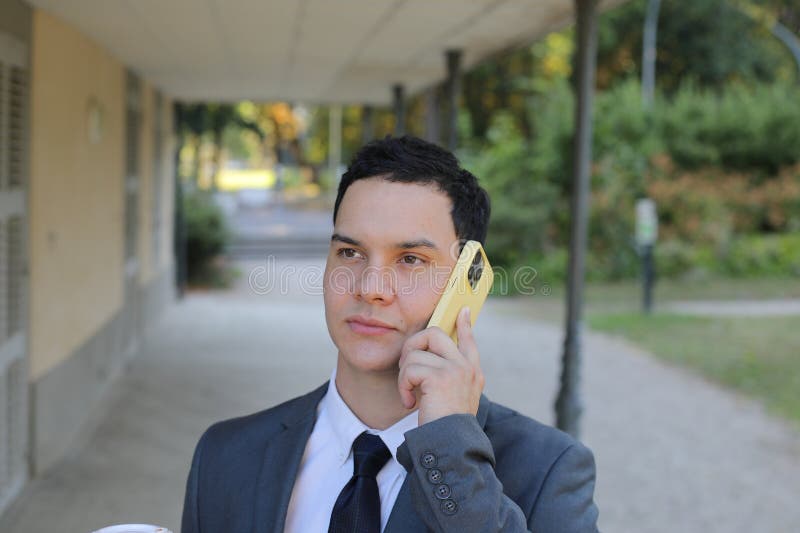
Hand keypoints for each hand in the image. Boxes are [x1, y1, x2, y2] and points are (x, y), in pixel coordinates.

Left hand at [398, 307, 484, 424]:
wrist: (452, 445)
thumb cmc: (448, 427)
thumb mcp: (454, 399)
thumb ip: (448, 378)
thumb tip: (429, 360)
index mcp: (472, 372)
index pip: (469, 340)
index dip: (464, 324)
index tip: (463, 311)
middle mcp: (466, 367)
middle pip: (434, 333)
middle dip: (413, 345)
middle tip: (407, 367)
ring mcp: (455, 370)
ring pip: (415, 354)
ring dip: (405, 375)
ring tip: (409, 394)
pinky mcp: (440, 377)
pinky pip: (410, 369)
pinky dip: (403, 386)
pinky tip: (409, 403)